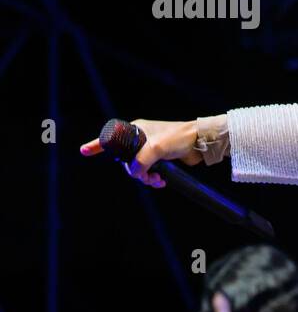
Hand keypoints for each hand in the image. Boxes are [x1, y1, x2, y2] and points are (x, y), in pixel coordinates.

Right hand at [79, 119, 204, 187]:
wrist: (200, 142)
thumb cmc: (179, 137)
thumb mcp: (156, 148)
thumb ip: (141, 161)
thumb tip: (134, 173)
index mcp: (136, 130)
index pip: (111, 139)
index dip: (96, 145)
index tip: (83, 151)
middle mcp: (141, 139)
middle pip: (126, 160)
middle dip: (134, 172)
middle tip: (146, 177)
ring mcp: (150, 149)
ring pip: (138, 169)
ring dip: (146, 178)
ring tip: (156, 181)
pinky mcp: (160, 159)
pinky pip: (149, 172)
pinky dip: (153, 179)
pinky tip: (161, 182)